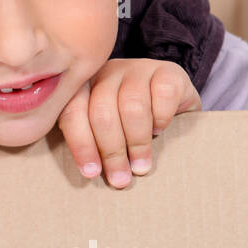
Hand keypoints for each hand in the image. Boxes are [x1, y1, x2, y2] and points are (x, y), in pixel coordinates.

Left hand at [56, 58, 200, 188]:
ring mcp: (138, 68)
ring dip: (136, 143)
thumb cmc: (131, 124)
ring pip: (132, 107)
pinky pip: (162, 95)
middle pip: (102, 112)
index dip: (81, 144)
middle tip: (120, 179)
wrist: (174, 103)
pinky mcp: (169, 71)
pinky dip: (161, 118)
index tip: (91, 172)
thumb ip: (91, 140)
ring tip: (140, 167)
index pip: (73, 111)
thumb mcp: (106, 130)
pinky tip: (160, 130)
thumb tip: (89, 173)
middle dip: (111, 151)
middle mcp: (108, 72)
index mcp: (84, 85)